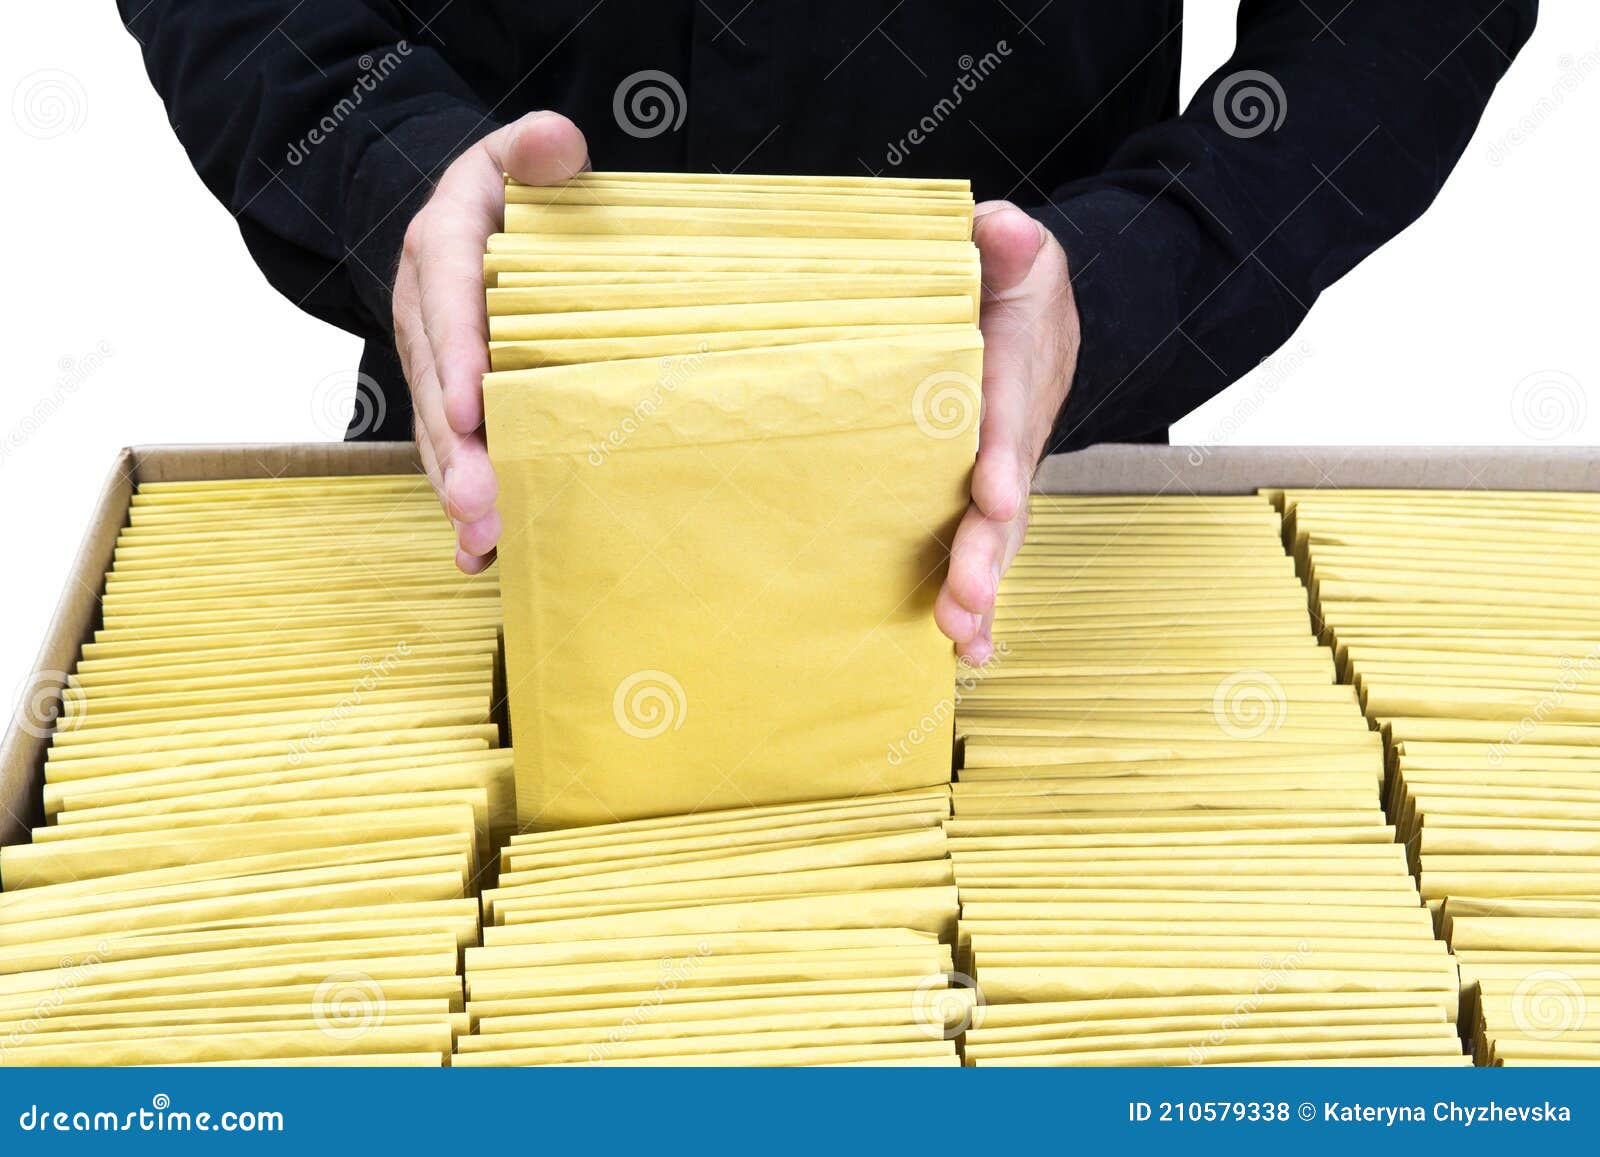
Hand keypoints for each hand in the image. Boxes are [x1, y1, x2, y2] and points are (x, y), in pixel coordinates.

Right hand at [393, 110, 588, 572]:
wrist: (458, 226)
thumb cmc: (503, 197)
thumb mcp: (512, 157)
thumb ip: (535, 150)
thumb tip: (559, 139)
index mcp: (441, 251)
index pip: (447, 303)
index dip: (457, 356)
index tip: (472, 406)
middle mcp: (427, 318)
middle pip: (437, 389)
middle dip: (457, 451)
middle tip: (480, 502)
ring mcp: (433, 368)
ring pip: (440, 435)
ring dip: (458, 490)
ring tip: (483, 540)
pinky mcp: (450, 405)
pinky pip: (451, 455)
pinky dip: (462, 506)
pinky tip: (480, 558)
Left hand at [934, 202, 1079, 663]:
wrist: (1033, 327)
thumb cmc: (1011, 291)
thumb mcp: (1016, 254)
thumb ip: (1007, 244)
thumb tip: (1000, 229)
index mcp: (1012, 378)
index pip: (1007, 417)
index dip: (1001, 456)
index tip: (993, 494)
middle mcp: (1011, 441)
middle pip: (1003, 504)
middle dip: (987, 553)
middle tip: (965, 598)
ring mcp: (998, 481)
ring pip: (994, 543)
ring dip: (980, 592)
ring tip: (960, 639)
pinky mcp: (978, 504)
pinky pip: (980, 555)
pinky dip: (978, 604)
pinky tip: (963, 650)